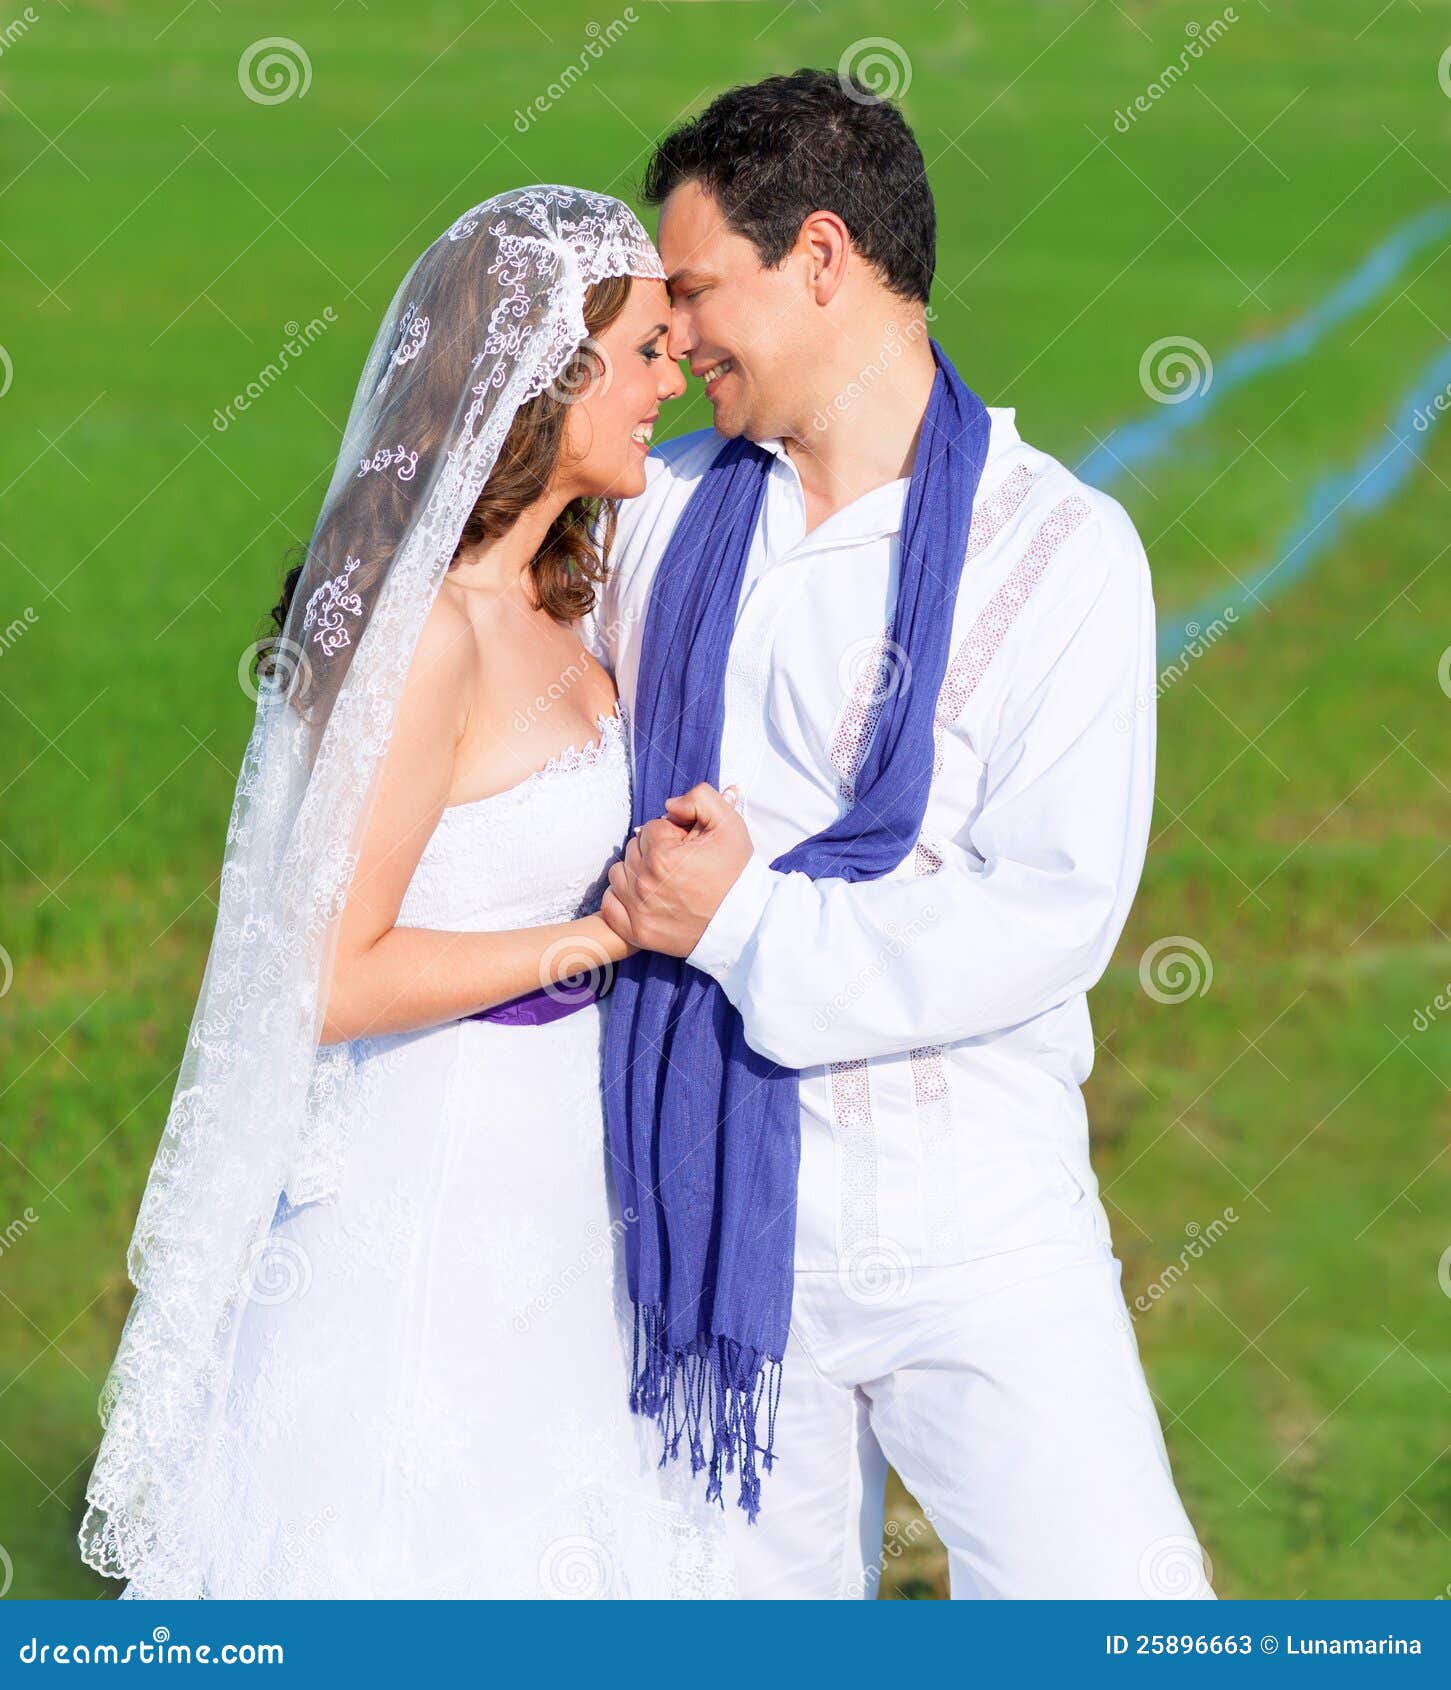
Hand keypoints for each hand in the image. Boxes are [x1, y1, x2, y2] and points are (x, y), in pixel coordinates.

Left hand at [601, 783, 752, 956]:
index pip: (651, 828)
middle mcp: (645, 883)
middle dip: (655, 851)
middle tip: (681, 864)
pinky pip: (610, 904)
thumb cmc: (736, 874)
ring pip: (620, 873)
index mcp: (662, 856)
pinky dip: (622, 897)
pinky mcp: (637, 932)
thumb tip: (670, 805)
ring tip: (664, 879)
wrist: (745, 922)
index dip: (673, 834)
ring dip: (637, 871)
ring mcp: (639, 910)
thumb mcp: (729, 824)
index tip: (689, 848)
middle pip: (634, 848)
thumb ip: (699, 798)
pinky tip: (644, 896)